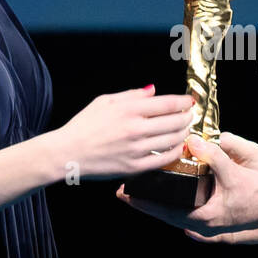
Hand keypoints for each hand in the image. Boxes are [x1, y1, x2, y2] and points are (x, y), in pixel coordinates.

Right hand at [56, 87, 192, 180]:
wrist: (67, 153)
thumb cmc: (83, 125)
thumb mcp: (104, 101)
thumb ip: (131, 95)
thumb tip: (153, 90)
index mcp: (128, 110)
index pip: (167, 104)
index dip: (183, 102)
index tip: (190, 101)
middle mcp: (135, 129)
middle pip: (175, 121)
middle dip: (187, 117)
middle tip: (190, 115)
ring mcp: (136, 149)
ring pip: (173, 140)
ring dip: (184, 133)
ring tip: (185, 129)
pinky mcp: (135, 167)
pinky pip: (164, 159)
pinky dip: (175, 152)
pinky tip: (178, 147)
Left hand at [115, 134, 257, 243]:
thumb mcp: (235, 174)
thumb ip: (214, 156)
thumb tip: (194, 141)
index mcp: (202, 217)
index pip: (163, 211)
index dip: (142, 202)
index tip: (124, 193)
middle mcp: (201, 225)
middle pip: (163, 214)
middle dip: (145, 202)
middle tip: (125, 190)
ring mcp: (206, 225)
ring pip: (173, 214)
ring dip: (158, 203)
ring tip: (141, 190)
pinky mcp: (211, 218)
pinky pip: (184, 211)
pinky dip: (172, 203)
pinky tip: (167, 193)